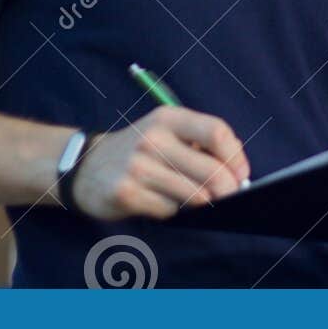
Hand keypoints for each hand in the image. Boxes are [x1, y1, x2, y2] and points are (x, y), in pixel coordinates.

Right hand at [69, 106, 249, 220]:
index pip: (216, 132)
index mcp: (168, 118)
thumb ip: (200, 144)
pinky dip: (172, 210)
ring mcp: (137, 166)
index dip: (236, 156)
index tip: (242, 173)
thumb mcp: (166, 132)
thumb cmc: (140, 150)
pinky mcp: (125, 192)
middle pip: (211, 170)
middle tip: (230, 197)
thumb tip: (239, 173)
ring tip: (193, 197)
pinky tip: (160, 201)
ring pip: (193, 195)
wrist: (85, 166)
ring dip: (200, 201)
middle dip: (228, 189)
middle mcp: (152, 138)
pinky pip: (168, 209)